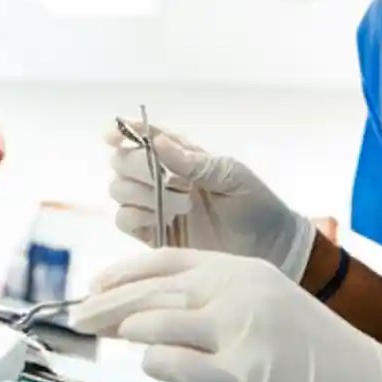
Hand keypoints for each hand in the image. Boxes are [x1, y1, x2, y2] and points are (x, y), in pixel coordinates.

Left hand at [70, 249, 381, 381]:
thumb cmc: (314, 350)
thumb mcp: (266, 302)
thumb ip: (216, 298)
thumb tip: (150, 309)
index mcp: (244, 269)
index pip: (167, 259)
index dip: (123, 272)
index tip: (95, 284)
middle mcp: (240, 292)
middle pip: (154, 291)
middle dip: (108, 304)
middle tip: (83, 317)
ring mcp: (243, 333)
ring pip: (158, 325)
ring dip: (126, 332)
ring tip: (106, 338)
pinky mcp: (247, 377)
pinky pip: (179, 366)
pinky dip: (155, 364)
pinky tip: (147, 365)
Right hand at [105, 122, 315, 280]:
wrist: (270, 249)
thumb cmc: (256, 205)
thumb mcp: (232, 176)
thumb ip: (194, 162)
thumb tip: (159, 141)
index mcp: (182, 156)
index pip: (144, 137)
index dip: (124, 131)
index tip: (111, 133)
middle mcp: (162, 178)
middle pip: (121, 163)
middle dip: (136, 167)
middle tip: (171, 182)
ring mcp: (155, 207)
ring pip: (118, 191)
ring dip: (142, 194)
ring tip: (182, 205)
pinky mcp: (153, 235)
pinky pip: (124, 221)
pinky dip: (134, 217)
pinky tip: (163, 220)